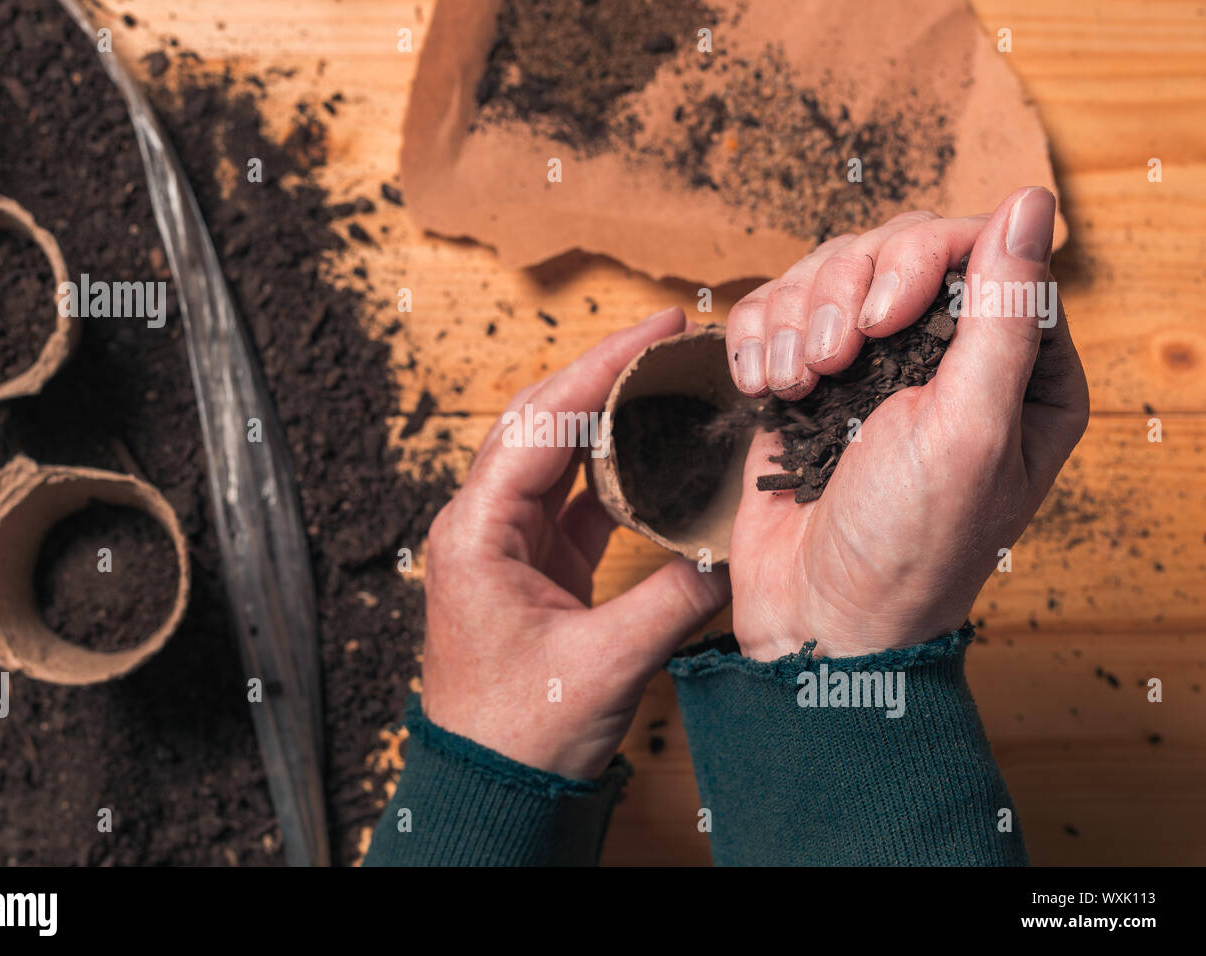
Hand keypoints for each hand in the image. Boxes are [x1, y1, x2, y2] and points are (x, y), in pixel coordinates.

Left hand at [421, 308, 730, 778]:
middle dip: (603, 372)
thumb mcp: (606, 663)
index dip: (600, 367)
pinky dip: (610, 465)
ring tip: (662, 376)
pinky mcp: (530, 563)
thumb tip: (731, 555)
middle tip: (666, 335)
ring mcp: (504, 541)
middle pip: (541, 420)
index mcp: (477, 532)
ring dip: (606, 413)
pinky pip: (570, 494)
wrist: (488, 786)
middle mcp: (481, 524)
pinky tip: (650, 446)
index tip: (655, 328)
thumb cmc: (518, 734)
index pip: (541, 423)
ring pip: (554, 451)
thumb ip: (674, 600)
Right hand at [726, 188, 1087, 658]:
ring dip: (795, 321)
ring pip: (824, 271)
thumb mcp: (971, 431)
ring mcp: (871, 364)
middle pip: (889, 246)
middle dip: (842, 294)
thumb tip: (1032, 201)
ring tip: (796, 386)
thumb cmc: (910, 546)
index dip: (916, 260)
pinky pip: (775, 311)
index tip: (879, 320)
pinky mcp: (808, 379)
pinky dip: (759, 339)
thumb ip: (1005, 314)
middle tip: (830, 365)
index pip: (974, 246)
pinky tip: (765, 388)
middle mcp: (947, 354)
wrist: (818, 617)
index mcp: (1016, 365)